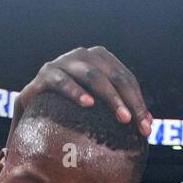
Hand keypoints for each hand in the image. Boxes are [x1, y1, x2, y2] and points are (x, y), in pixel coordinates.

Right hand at [16, 47, 152, 136]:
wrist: (34, 104)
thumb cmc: (71, 104)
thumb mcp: (97, 103)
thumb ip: (120, 108)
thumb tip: (149, 125)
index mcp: (100, 58)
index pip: (126, 79)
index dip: (139, 103)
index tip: (147, 128)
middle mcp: (83, 55)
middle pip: (114, 76)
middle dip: (130, 102)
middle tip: (137, 125)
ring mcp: (64, 62)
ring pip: (93, 76)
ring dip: (111, 97)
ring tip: (122, 118)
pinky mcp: (45, 74)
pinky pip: (62, 81)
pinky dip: (76, 92)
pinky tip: (88, 104)